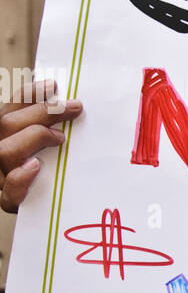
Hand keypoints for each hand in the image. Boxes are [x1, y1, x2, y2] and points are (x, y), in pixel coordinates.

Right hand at [0, 79, 82, 212]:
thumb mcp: (54, 139)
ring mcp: (1, 174)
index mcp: (7, 131)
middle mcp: (0, 148)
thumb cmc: (57, 167)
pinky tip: (35, 167)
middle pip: (7, 123)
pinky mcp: (10, 200)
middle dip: (42, 112)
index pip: (12, 105)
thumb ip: (54, 123)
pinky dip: (20, 179)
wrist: (52, 207)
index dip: (30, 93)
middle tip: (74, 108)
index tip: (54, 85)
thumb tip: (75, 103)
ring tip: (60, 138)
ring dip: (34, 138)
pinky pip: (8, 193)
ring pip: (5, 151)